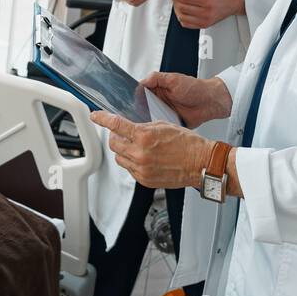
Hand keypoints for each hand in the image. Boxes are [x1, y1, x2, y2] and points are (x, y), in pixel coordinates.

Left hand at [90, 110, 211, 189]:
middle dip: (115, 136)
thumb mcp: (163, 125)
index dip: (102, 118)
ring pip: (119, 158)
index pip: (115, 125)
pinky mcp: (145, 179)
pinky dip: (132, 162)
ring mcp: (141, 168)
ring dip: (123, 150)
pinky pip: (129, 169)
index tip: (95, 116)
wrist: (201, 163)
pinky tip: (143, 158)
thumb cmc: (188, 144)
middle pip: (114, 143)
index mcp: (144, 136)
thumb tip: (130, 127)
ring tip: (136, 147)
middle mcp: (140, 153)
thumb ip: (143, 126)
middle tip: (123, 134)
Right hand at [141, 72, 232, 127]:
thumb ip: (155, 78)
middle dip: (139, 113)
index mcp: (157, 90)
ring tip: (146, 124)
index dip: (134, 99)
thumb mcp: (173, 79)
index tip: (130, 104)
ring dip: (148, 122)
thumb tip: (140, 82)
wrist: (210, 102)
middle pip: (142, 109)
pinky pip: (161, 129)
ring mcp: (164, 114)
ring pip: (150, 120)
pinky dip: (159, 130)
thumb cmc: (194, 88)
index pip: (140, 94)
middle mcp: (159, 102)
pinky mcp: (170, 124)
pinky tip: (157, 131)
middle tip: (137, 116)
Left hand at [162, 0, 244, 27]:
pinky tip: (186, 8)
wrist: (237, 0)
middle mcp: (206, 12)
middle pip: (181, 6)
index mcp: (207, 0)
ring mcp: (205, 21)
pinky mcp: (204, 25)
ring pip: (181, 16)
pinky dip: (182, 16)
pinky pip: (186, 23)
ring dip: (177, 7)